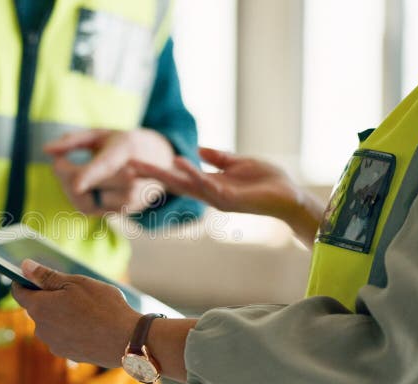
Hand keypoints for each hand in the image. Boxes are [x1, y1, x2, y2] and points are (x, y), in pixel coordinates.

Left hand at [11, 259, 141, 367]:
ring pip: (51, 323)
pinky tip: (90, 323)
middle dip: (48, 298)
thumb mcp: (75, 283)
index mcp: (39, 308)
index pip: (19, 293)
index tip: (32, 274)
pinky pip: (63, 336)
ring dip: (60, 314)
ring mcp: (54, 344)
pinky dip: (71, 328)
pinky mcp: (69, 354)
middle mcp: (41, 329)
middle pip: (36, 309)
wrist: (126, 339)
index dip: (23, 281)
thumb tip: (24, 266)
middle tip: (71, 289)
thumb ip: (46, 276)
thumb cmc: (102, 306)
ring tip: (85, 307)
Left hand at [44, 129, 173, 214]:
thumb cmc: (124, 144)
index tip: (76, 184)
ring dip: (71, 190)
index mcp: (127, 149)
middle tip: (58, 163)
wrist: (160, 162)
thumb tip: (46, 150)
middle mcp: (133, 178)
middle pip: (92, 187)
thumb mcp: (102, 134)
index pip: (107, 166)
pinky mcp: (126, 211)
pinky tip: (82, 186)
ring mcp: (132, 198)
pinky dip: (79, 199)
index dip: (90, 175)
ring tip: (71, 175)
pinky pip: (91, 210)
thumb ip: (73, 140)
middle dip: (67, 177)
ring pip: (88, 203)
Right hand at [131, 147, 324, 244]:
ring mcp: (216, 197)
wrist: (290, 196)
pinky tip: (180, 162)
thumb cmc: (268, 182)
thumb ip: (218, 158)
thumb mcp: (239, 163)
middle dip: (151, 174)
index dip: (158, 169)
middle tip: (126, 166)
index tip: (136, 161)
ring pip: (184, 184)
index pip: (178, 176)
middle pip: (174, 183)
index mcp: (209, 184)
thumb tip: (198, 150)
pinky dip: (192, 173)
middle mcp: (208, 193)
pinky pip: (206, 184)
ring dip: (164, 173)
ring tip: (143, 164)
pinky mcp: (229, 199)